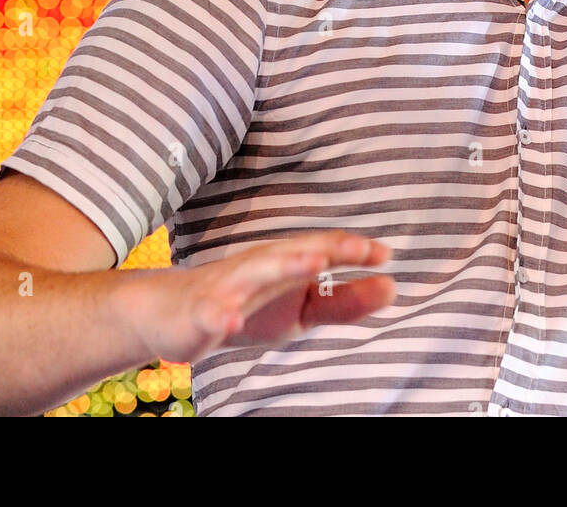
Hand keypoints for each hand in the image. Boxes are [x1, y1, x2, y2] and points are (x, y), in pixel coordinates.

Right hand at [125, 230, 395, 363]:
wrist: (173, 313)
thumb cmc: (248, 305)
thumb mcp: (302, 308)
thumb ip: (344, 301)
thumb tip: (392, 287)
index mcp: (285, 262)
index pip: (322, 248)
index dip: (352, 249)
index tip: (385, 254)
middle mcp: (259, 265)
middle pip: (293, 251)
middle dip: (325, 247)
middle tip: (359, 247)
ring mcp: (227, 287)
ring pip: (256, 272)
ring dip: (285, 264)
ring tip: (314, 262)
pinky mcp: (199, 313)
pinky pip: (211, 312)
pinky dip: (221, 313)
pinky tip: (232, 318)